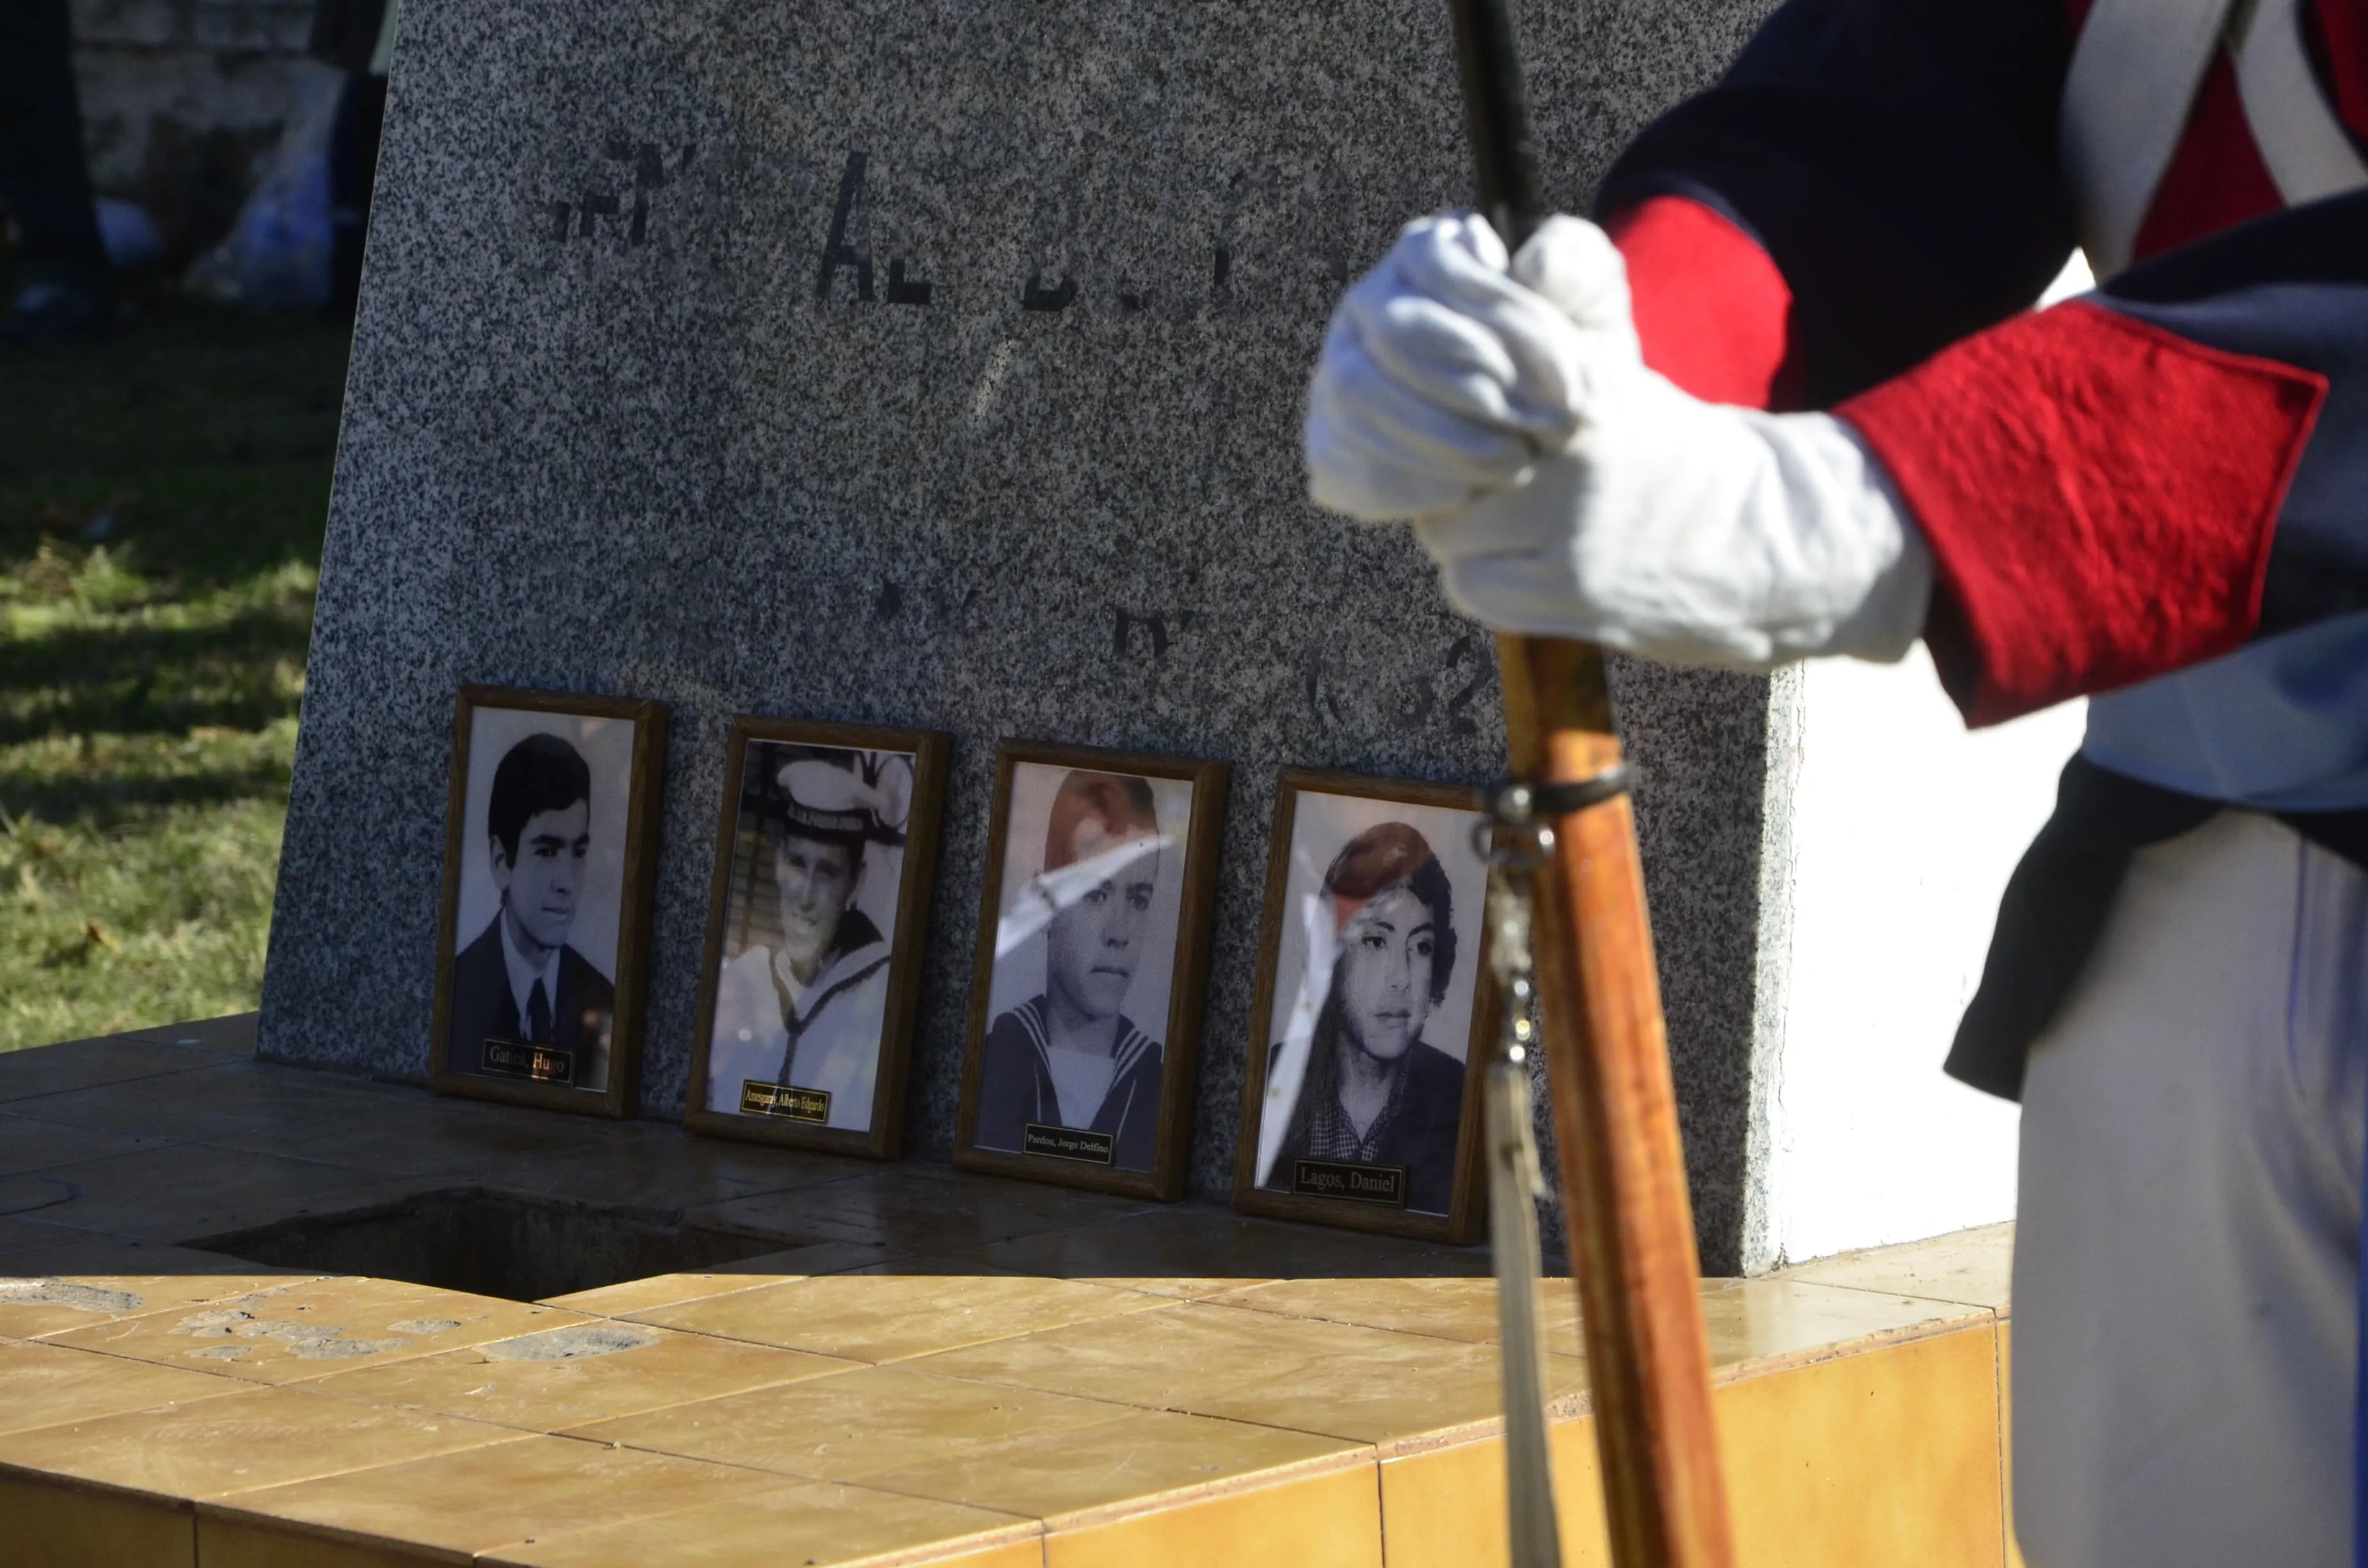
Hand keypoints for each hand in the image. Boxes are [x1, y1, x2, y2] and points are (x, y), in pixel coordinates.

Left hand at [1304, 213, 1931, 667]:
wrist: (1756, 538)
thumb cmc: (1662, 445)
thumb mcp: (1613, 365)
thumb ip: (1546, 319)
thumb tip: (1481, 288)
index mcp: (1586, 391)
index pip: (1463, 389)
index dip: (1442, 403)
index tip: (1458, 415)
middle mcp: (1576, 460)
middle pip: (1445, 465)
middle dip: (1450, 468)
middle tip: (1485, 471)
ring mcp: (1574, 535)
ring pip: (1447, 531)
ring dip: (1462, 527)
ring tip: (1509, 517)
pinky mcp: (1571, 597)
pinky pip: (1471, 587)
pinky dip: (1482, 577)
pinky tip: (1523, 560)